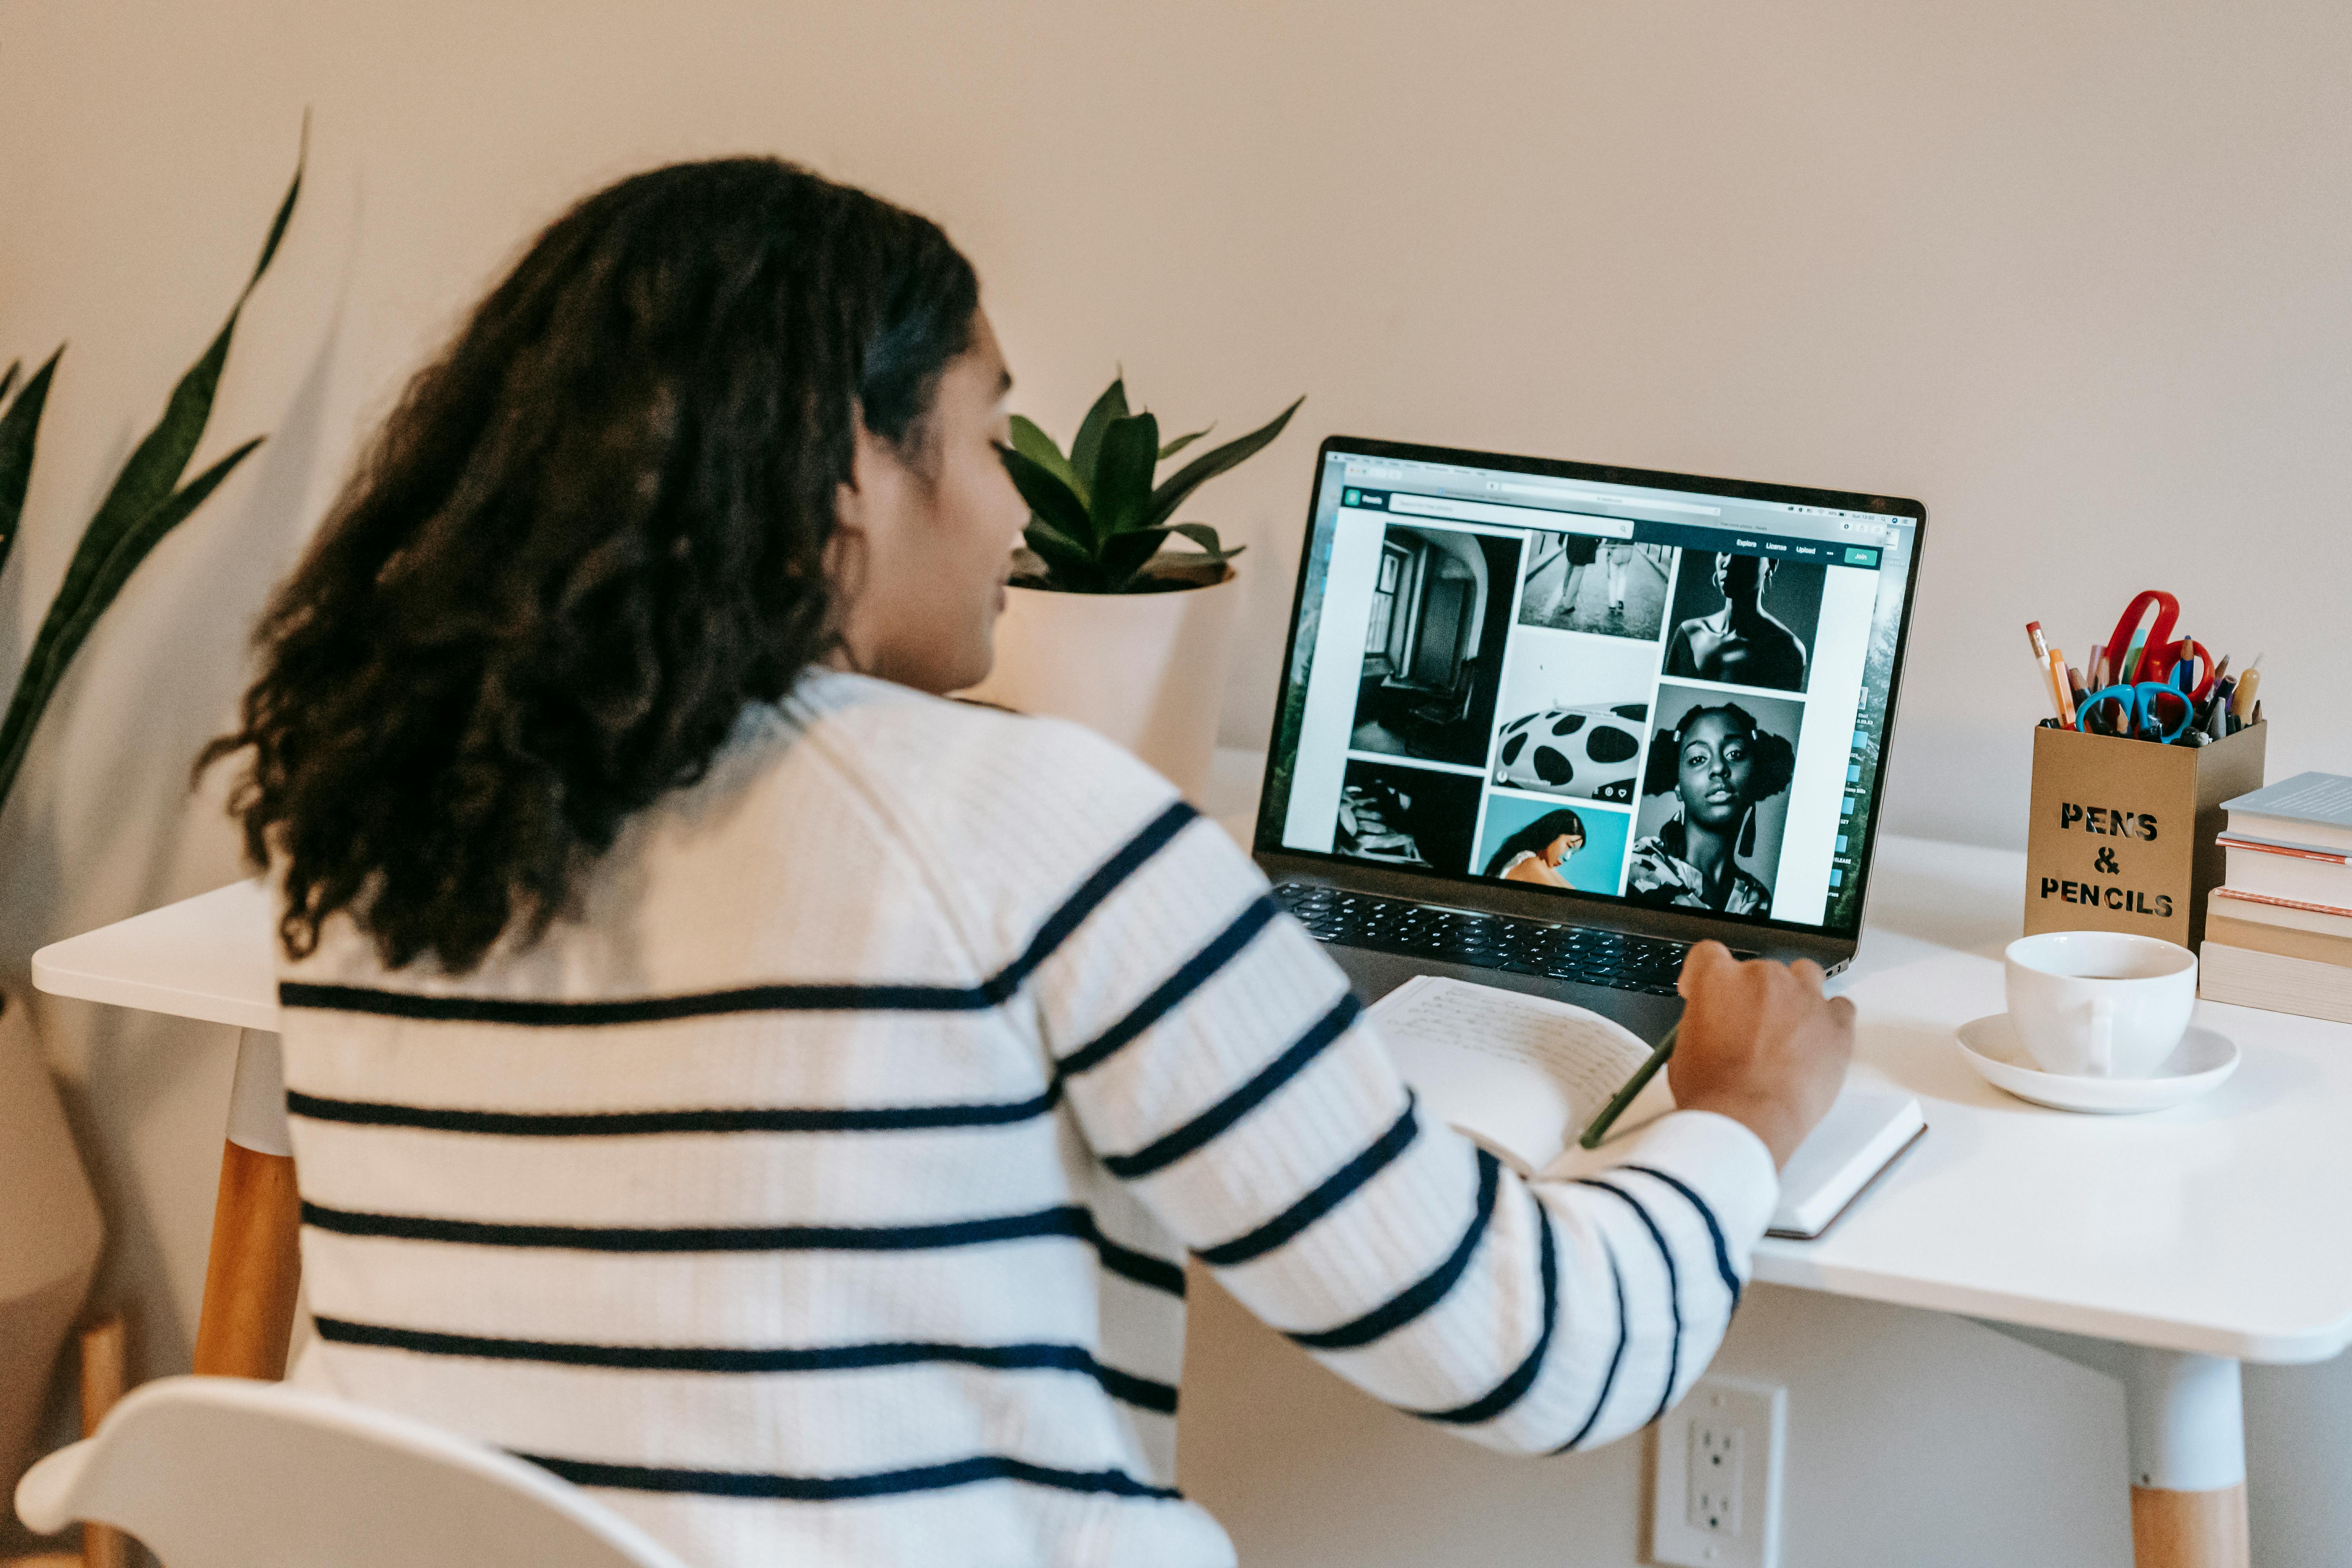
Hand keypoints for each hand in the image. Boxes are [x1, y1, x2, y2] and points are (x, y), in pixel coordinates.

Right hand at [1665, 941, 1853, 1168]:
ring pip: (1806, 975)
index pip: (1710, 954)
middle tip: (1750, 1028)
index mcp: (1719, 979)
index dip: (1707, 974)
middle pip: (1761, 970)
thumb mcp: (1684, 1048)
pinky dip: (1830, 1020)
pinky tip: (1817, 1041)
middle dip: (1755, 995)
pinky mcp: (1836, 1023)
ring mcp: (1804, 997)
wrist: (1747, 1121)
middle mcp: (1763, 978)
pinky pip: (1841, 1006)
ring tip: (1790, 1026)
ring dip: (1796, 995)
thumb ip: (1702, 1021)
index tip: (1710, 991)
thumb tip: (1713, 1025)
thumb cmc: (1714, 1092)